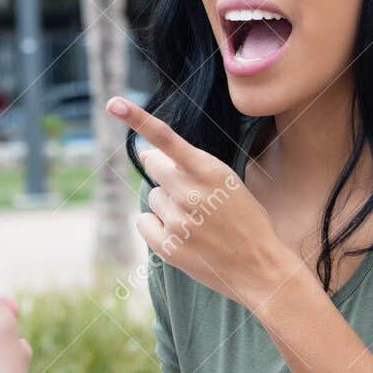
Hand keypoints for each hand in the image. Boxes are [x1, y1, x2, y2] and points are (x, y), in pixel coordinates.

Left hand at [105, 97, 297, 310]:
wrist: (260, 268)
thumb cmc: (246, 221)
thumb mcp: (229, 182)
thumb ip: (191, 167)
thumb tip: (146, 155)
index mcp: (210, 170)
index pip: (166, 139)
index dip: (137, 119)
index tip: (113, 104)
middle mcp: (189, 192)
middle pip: (153, 164)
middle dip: (165, 171)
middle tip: (187, 190)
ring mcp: (177, 220)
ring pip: (153, 197)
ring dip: (168, 204)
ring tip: (197, 221)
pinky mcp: (167, 246)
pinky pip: (144, 222)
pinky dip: (157, 227)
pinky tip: (182, 236)